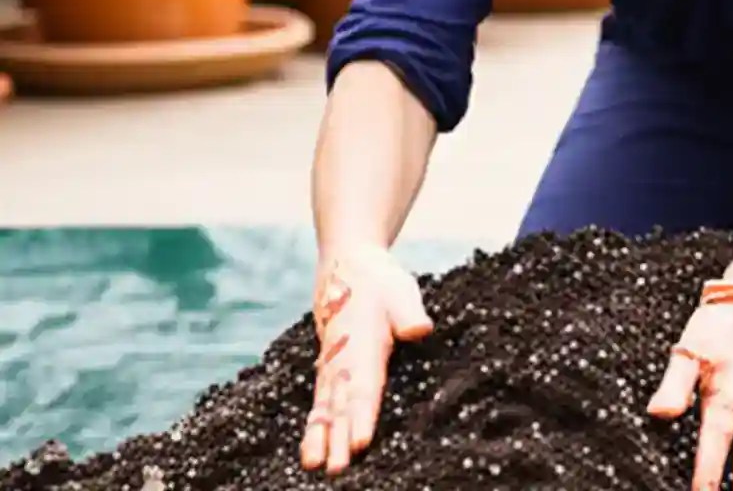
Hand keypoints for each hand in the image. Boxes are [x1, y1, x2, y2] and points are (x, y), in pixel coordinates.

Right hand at [300, 249, 432, 473]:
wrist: (347, 265)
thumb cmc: (379, 282)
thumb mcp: (400, 290)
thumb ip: (408, 313)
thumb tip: (419, 329)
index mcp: (363, 344)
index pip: (364, 386)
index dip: (362, 415)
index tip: (360, 442)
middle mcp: (344, 359)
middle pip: (341, 404)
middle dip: (337, 437)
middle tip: (336, 469)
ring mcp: (333, 366)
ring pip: (326, 406)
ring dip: (321, 436)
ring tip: (313, 467)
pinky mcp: (330, 370)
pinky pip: (320, 401)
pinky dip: (314, 425)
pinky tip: (310, 452)